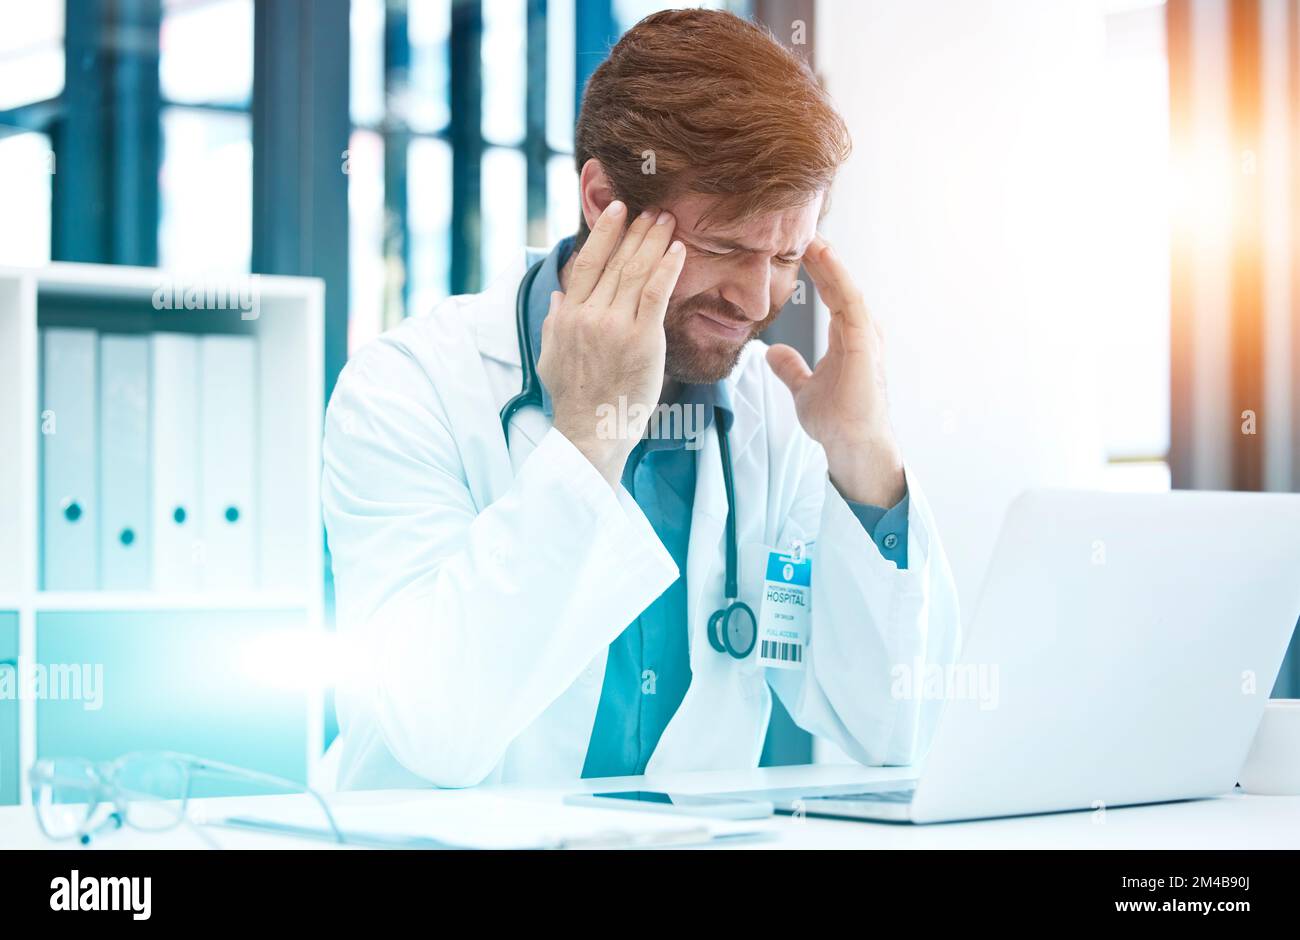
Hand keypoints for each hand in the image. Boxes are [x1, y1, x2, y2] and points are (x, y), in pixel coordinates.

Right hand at [538, 201, 685, 486]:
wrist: (590, 431)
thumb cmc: (573, 400)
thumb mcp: (550, 357)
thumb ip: (554, 323)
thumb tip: (558, 297)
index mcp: (567, 315)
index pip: (587, 262)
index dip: (604, 233)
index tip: (618, 210)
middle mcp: (589, 314)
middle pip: (616, 261)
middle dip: (637, 230)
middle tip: (654, 209)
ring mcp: (615, 326)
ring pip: (636, 272)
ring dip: (654, 241)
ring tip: (669, 220)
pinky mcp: (642, 340)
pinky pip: (655, 294)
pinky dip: (667, 268)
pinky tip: (679, 250)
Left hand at [766, 237, 905, 507]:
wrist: (850, 444)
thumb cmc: (837, 420)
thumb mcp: (804, 388)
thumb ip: (791, 368)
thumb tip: (772, 352)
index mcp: (847, 338)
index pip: (832, 295)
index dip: (818, 272)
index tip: (799, 250)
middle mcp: (860, 332)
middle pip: (840, 286)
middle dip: (824, 259)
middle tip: (804, 230)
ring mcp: (866, 336)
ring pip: (846, 288)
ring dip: (831, 263)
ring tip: (813, 238)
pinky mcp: (865, 343)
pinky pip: (851, 302)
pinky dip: (838, 278)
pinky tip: (826, 259)